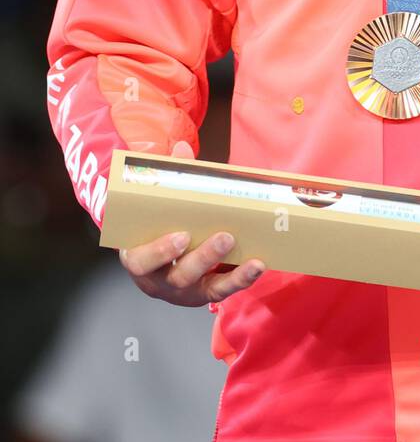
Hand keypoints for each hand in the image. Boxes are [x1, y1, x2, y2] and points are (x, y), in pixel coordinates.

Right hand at [118, 141, 265, 305]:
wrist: (161, 258)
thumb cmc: (158, 227)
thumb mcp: (159, 207)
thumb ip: (170, 179)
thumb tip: (182, 148)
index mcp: (139, 258)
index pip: (142, 261)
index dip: (160, 252)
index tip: (182, 236)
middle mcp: (159, 281)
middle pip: (179, 276)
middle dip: (203, 257)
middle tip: (225, 236)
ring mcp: (184, 291)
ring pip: (205, 288)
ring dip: (231, 275)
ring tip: (253, 259)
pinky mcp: (206, 293)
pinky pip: (224, 289)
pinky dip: (242, 279)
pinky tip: (257, 265)